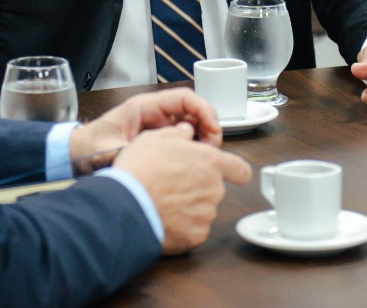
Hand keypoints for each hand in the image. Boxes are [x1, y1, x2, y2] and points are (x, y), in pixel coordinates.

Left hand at [69, 88, 221, 172]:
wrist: (78, 154)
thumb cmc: (91, 146)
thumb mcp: (111, 149)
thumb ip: (135, 151)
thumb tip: (163, 155)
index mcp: (145, 107)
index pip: (184, 98)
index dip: (203, 110)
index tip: (213, 128)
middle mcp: (155, 114)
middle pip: (194, 111)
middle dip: (208, 127)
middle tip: (211, 149)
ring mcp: (158, 127)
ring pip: (192, 126)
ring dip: (203, 140)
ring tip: (203, 159)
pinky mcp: (159, 141)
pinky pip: (184, 141)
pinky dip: (193, 150)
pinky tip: (192, 164)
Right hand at [113, 123, 252, 254]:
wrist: (126, 205)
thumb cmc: (139, 170)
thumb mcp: (154, 138)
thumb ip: (177, 134)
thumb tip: (186, 131)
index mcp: (209, 162)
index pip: (240, 169)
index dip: (236, 172)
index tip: (233, 175)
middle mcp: (214, 188)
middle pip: (214, 190)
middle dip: (199, 188)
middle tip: (173, 186)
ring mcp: (206, 214)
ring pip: (203, 210)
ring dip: (189, 208)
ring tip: (163, 203)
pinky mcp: (196, 236)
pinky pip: (193, 230)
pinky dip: (182, 227)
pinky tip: (164, 220)